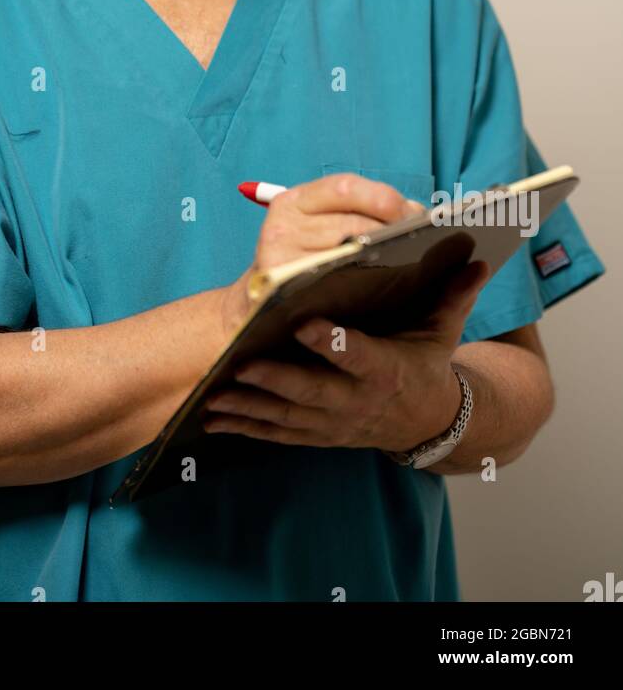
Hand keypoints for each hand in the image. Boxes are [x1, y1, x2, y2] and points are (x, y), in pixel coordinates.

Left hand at [205, 257, 489, 452]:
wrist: (430, 423)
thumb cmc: (428, 364)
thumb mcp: (443, 330)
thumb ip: (454, 293)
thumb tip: (479, 254)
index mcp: (386, 371)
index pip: (359, 356)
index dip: (333, 343)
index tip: (303, 324)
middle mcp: (358, 402)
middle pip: (314, 393)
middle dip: (277, 381)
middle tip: (243, 365)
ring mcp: (335, 424)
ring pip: (288, 418)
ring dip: (249, 408)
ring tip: (214, 395)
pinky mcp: (318, 435)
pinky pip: (278, 434)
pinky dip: (245, 428)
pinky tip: (210, 419)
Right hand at [222, 171, 423, 338]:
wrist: (265, 304)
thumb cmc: (310, 259)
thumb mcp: (325, 224)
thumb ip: (363, 211)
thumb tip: (416, 212)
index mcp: (295, 200)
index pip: (345, 188)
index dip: (383, 198)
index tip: (412, 214)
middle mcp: (282, 225)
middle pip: (352, 223)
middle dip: (392, 232)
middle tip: (420, 243)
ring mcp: (279, 259)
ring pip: (347, 254)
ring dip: (383, 258)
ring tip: (406, 263)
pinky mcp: (283, 292)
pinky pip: (333, 286)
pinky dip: (361, 285)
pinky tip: (382, 288)